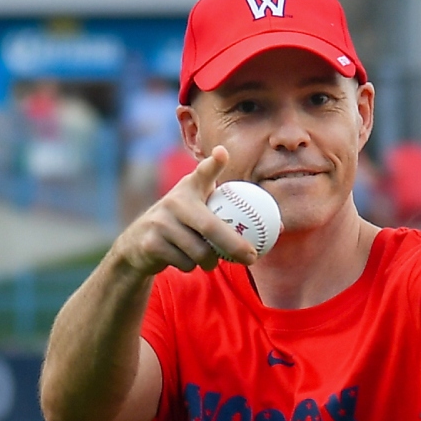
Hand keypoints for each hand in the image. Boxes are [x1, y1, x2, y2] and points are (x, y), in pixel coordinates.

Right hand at [112, 146, 257, 275]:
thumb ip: (234, 213)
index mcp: (189, 188)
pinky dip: (191, 267)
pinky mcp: (151, 243)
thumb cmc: (184, 225)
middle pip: (210, 226)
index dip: (213, 163)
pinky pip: (185, 263)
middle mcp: (174, 201)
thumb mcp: (203, 211)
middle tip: (252, 257)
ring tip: (208, 260)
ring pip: (199, 252)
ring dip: (209, 262)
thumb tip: (281, 226)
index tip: (223, 153)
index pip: (203, 173)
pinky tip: (182, 259)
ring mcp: (160, 222)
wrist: (138, 245)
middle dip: (234, 244)